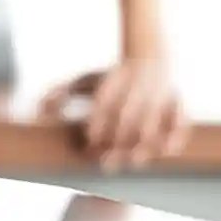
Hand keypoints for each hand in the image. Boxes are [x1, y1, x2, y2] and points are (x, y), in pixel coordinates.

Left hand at [40, 60, 189, 170]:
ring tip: (131, 162)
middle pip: (127, 118)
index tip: (89, 143)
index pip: (104, 104)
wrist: (151, 56)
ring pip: (153, 123)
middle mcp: (139, 85)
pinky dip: (174, 137)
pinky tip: (163, 152)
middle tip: (105, 163)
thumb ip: (61, 92)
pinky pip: (180, 122)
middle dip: (116, 143)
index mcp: (114, 77)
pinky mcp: (179, 101)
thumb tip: (39, 108)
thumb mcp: (85, 80)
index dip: (97, 126)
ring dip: (142, 145)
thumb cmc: (112, 77)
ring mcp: (161, 93)